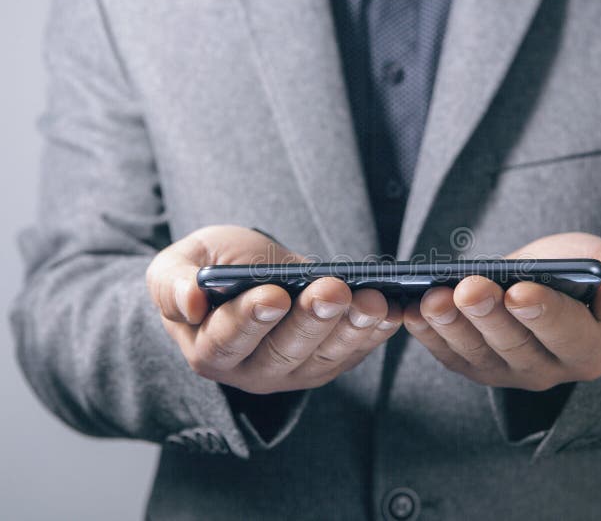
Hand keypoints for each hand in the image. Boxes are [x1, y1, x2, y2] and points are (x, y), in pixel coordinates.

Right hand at [146, 225, 400, 393]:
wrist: (249, 274)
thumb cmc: (211, 269)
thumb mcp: (178, 264)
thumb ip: (171, 282)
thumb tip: (188, 302)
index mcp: (209, 349)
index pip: (227, 341)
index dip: (250, 319)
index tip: (273, 294)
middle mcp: (252, 371)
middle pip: (283, 353)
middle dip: (311, 319)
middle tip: (333, 290)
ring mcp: (294, 372)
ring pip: (325, 356)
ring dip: (351, 327)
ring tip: (371, 299)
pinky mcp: (329, 363)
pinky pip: (354, 352)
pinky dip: (375, 331)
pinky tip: (392, 307)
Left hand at [403, 232, 600, 390]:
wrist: (560, 284)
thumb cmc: (592, 275)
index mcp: (590, 348)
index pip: (568, 335)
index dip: (544, 314)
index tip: (520, 291)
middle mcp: (548, 370)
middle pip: (514, 346)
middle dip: (488, 315)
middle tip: (469, 288)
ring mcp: (508, 372)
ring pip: (476, 354)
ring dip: (450, 326)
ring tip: (432, 298)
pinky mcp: (476, 365)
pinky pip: (449, 354)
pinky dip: (428, 334)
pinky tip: (411, 309)